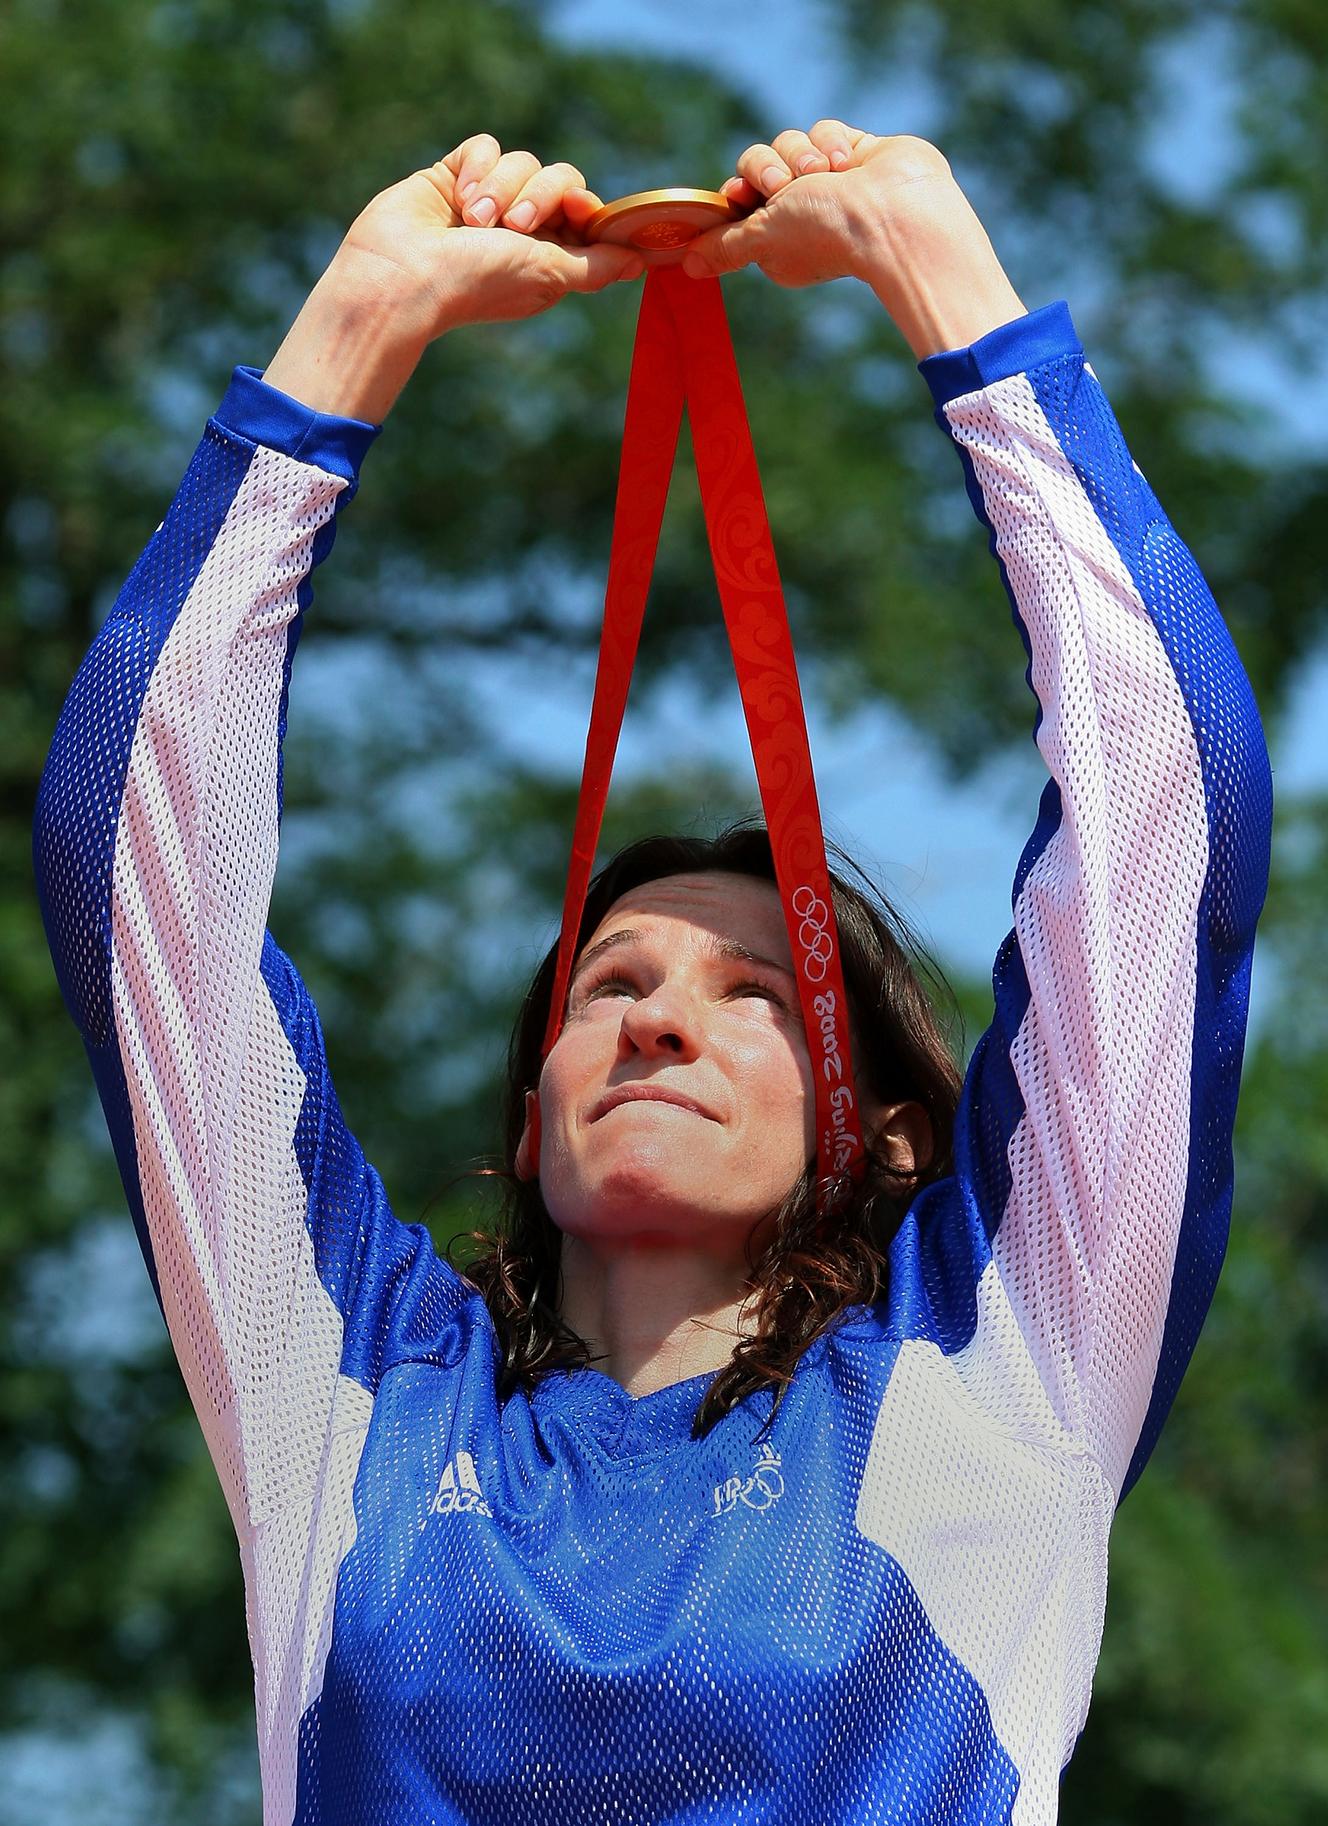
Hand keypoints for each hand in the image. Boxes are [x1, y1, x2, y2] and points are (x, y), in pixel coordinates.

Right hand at [333, 133, 645, 336]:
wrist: (404, 273)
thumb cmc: (477, 283)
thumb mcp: (548, 275)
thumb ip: (595, 266)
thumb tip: (639, 263)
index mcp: (548, 257)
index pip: (585, 212)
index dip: (583, 205)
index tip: (574, 210)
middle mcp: (520, 229)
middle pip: (559, 178)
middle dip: (540, 196)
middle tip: (514, 227)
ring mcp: (488, 201)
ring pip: (521, 160)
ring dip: (501, 189)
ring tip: (474, 221)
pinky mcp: (456, 175)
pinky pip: (485, 146)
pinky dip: (477, 167)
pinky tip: (459, 197)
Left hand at [681, 122, 1024, 356]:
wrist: (892, 212)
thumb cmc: (825, 230)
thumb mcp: (762, 238)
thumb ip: (725, 247)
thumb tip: (689, 265)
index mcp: (776, 242)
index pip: (740, 202)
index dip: (738, 192)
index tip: (740, 195)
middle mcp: (801, 213)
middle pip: (759, 165)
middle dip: (768, 168)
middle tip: (784, 186)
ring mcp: (828, 183)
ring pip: (790, 142)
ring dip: (802, 154)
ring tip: (825, 173)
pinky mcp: (853, 154)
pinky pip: (824, 131)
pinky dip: (832, 143)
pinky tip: (849, 163)